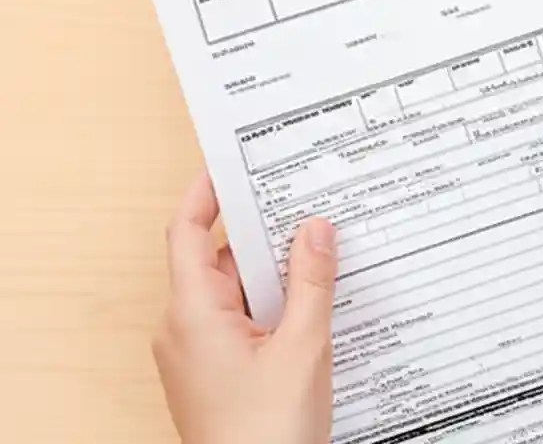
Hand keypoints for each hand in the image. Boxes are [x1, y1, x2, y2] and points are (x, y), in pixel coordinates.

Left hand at [152, 173, 336, 443]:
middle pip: (219, 261)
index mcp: (192, 315)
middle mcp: (185, 330)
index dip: (206, 195)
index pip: (188, 234)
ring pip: (236, 294)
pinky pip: (242, 323)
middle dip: (262, 234)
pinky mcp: (217, 375)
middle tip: (302, 201)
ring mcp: (199, 355)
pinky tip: (313, 302)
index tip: (229, 164)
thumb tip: (315, 229)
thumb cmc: (266, 433)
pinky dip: (274, 305)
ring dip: (274, 274)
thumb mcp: (302, 347)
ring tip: (319, 250)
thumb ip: (310, 282)